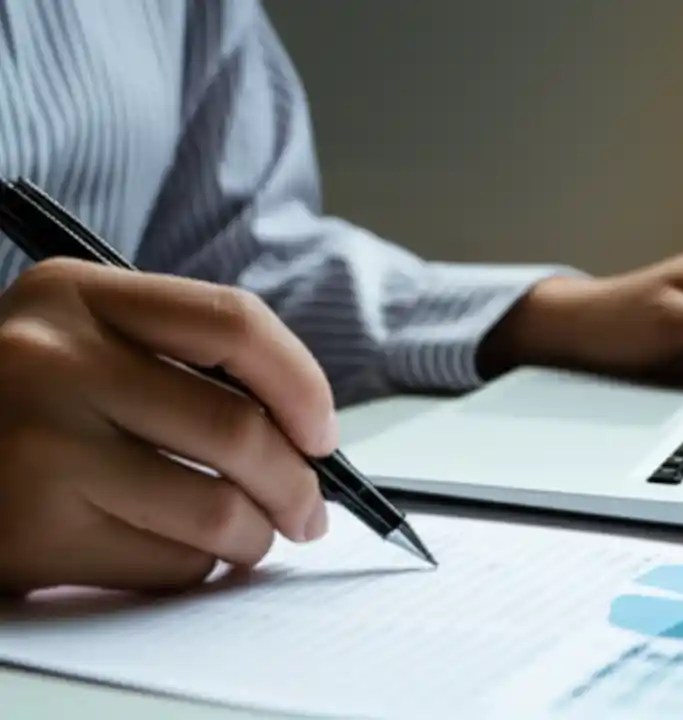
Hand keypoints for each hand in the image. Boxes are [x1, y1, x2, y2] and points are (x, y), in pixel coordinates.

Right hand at [0, 259, 336, 595]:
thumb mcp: (79, 338)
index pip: (234, 323)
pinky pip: (170, 563)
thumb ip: (181, 362)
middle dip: (298, 483)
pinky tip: (188, 554)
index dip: (303, 383)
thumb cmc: (19, 401)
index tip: (324, 432)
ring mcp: (36, 448)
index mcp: (74, 293)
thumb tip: (308, 435)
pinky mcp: (29, 532)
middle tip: (310, 507)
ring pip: (216, 509)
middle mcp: (50, 360)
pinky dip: (200, 568)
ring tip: (257, 535)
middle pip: (238, 429)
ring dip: (258, 535)